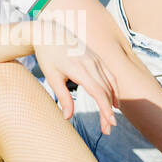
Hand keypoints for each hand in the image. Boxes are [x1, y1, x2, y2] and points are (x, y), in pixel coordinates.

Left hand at [31, 19, 119, 133]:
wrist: (48, 32)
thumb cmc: (47, 55)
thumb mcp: (52, 77)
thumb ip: (63, 97)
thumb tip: (67, 117)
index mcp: (79, 68)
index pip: (98, 92)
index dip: (105, 109)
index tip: (109, 123)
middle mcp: (91, 63)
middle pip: (106, 91)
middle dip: (108, 112)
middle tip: (108, 130)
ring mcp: (95, 59)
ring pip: (110, 83)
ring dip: (112, 102)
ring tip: (110, 119)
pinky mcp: (96, 57)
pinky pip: (109, 74)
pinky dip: (114, 89)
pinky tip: (114, 101)